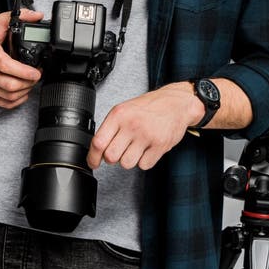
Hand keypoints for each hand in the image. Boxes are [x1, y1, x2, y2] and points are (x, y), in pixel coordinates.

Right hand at [0, 10, 43, 108]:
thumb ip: (19, 16)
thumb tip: (37, 16)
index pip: (5, 65)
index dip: (23, 71)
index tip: (36, 72)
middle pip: (9, 85)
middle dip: (29, 82)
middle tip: (37, 75)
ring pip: (8, 95)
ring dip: (25, 90)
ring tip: (31, 82)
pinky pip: (4, 103)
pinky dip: (18, 100)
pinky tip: (23, 92)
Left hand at [86, 82, 200, 170]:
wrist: (176, 103)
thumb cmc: (148, 107)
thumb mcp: (124, 110)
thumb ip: (110, 128)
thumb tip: (96, 150)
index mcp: (119, 114)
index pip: (98, 142)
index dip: (92, 157)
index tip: (93, 163)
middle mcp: (132, 124)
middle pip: (111, 157)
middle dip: (113, 158)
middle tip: (119, 151)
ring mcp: (147, 135)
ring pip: (127, 164)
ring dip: (129, 159)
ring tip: (136, 147)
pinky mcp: (160, 145)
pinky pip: (144, 165)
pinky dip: (145, 160)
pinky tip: (148, 148)